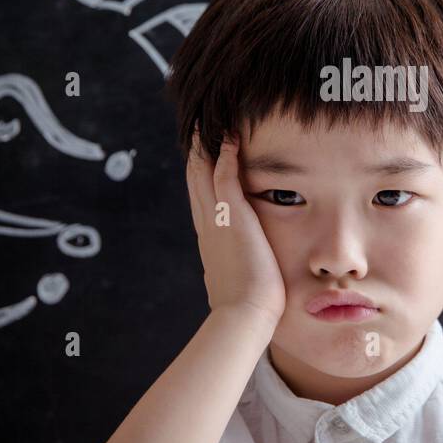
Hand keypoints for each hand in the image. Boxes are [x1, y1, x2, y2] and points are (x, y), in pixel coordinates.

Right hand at [185, 125, 286, 326]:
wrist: (244, 316)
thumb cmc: (248, 308)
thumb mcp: (236, 283)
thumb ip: (235, 270)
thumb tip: (237, 273)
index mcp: (210, 242)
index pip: (202, 203)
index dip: (200, 181)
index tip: (202, 162)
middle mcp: (207, 227)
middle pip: (195, 183)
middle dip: (196, 157)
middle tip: (198, 132)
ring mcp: (216, 221)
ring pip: (203, 176)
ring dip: (206, 149)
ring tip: (209, 126)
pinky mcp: (232, 217)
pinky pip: (224, 178)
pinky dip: (225, 156)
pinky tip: (230, 138)